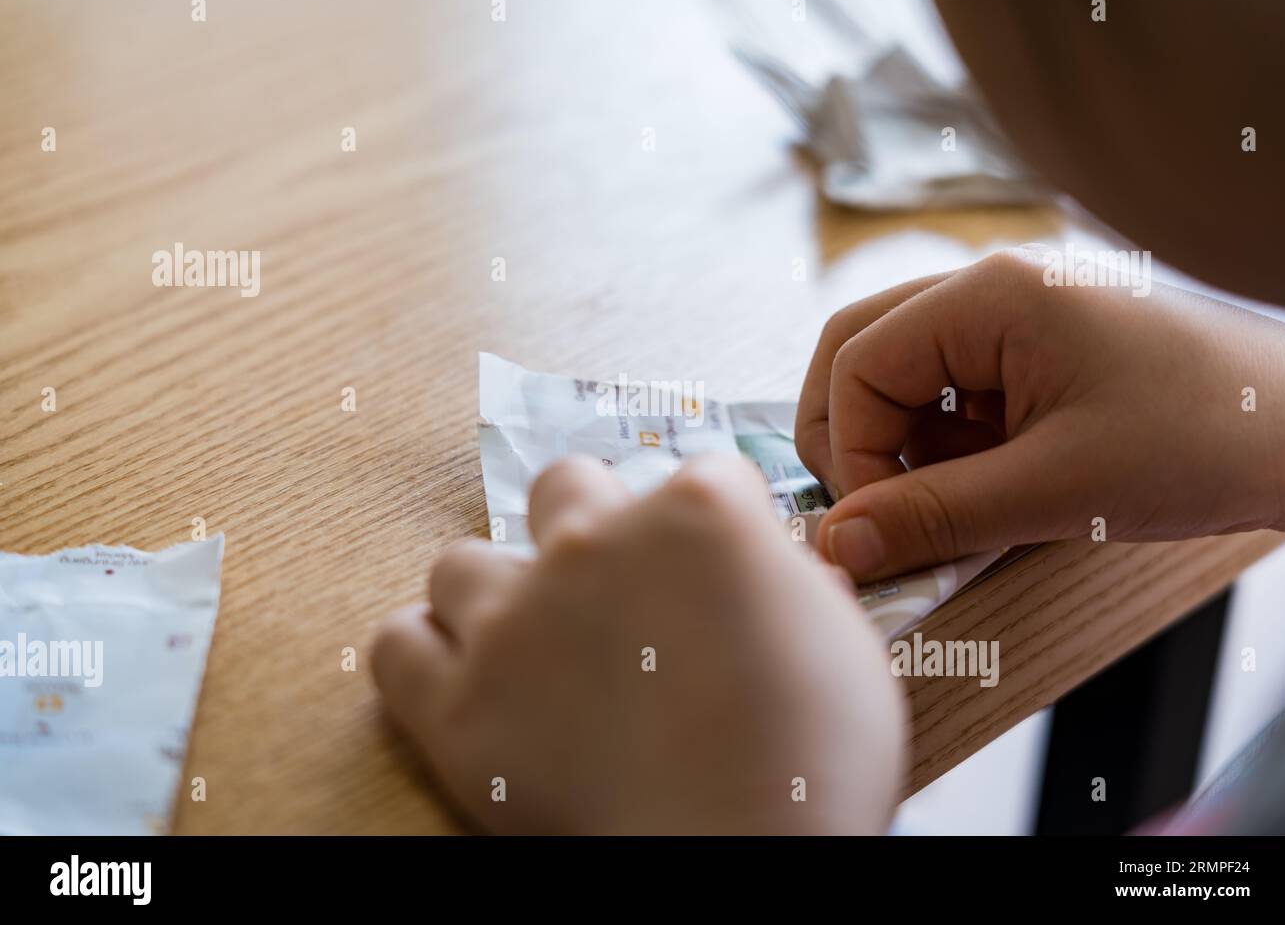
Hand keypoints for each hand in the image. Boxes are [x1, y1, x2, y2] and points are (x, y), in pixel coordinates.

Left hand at [372, 454, 905, 833]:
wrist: (742, 853)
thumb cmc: (813, 760)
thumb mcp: (846, 644)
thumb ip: (796, 585)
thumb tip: (782, 578)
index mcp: (699, 514)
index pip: (700, 473)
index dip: (712, 523)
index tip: (714, 566)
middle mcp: (595, 542)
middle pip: (566, 482)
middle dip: (588, 523)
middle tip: (613, 587)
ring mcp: (516, 617)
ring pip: (463, 561)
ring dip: (493, 592)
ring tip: (526, 641)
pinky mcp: (460, 702)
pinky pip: (396, 646)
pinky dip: (423, 657)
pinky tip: (461, 681)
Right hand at [796, 249, 1284, 582]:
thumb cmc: (1203, 440)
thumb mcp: (1056, 490)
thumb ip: (934, 516)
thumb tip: (836, 547)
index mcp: (992, 294)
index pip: (859, 362)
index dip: (852, 453)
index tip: (876, 528)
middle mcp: (992, 287)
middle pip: (861, 348)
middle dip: (853, 437)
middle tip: (874, 509)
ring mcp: (1013, 315)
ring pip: (900, 374)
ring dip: (904, 446)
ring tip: (960, 499)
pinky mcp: (1032, 350)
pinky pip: (950, 392)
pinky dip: (947, 446)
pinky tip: (996, 483)